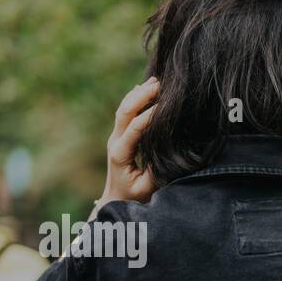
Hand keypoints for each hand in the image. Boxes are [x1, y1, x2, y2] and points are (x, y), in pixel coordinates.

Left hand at [100, 77, 159, 205]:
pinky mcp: (120, 136)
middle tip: (160, 85)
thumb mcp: (147, 188)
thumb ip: (155, 170)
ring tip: (155, 81)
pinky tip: (144, 87)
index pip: (135, 128)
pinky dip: (135, 98)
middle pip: (125, 111)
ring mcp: (116, 137)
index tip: (166, 107)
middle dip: (142, 96)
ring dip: (138, 93)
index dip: (150, 116)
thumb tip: (166, 151)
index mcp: (120, 153)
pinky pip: (126, 113)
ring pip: (124, 108)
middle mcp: (115, 141)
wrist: (115, 200)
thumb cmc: (133, 197)